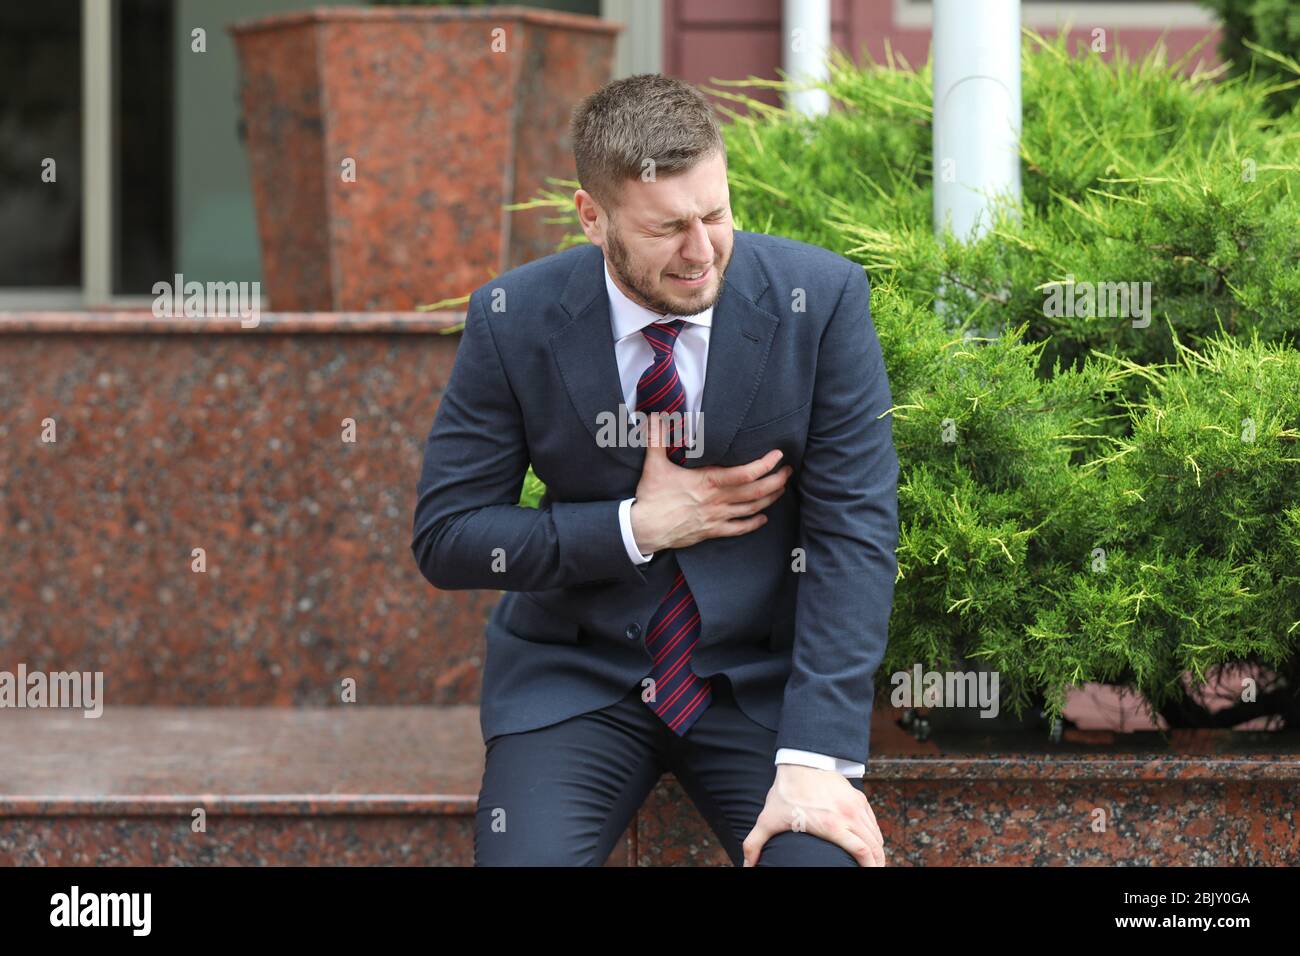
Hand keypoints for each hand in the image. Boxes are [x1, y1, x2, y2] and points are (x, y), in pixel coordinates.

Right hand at [629, 412, 793, 553]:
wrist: (644, 529)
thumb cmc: (651, 496)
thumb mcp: (654, 464)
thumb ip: (658, 438)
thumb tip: (655, 414)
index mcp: (708, 482)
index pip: (745, 474)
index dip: (765, 465)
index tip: (777, 456)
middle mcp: (717, 500)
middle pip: (756, 492)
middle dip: (776, 481)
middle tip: (788, 471)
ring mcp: (717, 517)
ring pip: (751, 509)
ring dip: (770, 499)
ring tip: (781, 489)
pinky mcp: (712, 531)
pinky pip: (739, 528)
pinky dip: (753, 523)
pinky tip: (763, 518)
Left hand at [742, 764, 884, 866]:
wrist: (801, 761)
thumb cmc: (786, 791)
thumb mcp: (768, 819)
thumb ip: (755, 844)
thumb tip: (746, 865)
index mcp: (832, 825)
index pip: (863, 851)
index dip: (870, 867)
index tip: (869, 874)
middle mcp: (848, 815)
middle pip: (875, 847)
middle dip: (877, 863)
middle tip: (873, 872)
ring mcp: (855, 806)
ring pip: (876, 835)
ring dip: (878, 852)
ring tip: (874, 864)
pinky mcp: (858, 798)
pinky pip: (873, 823)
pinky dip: (875, 837)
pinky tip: (871, 845)